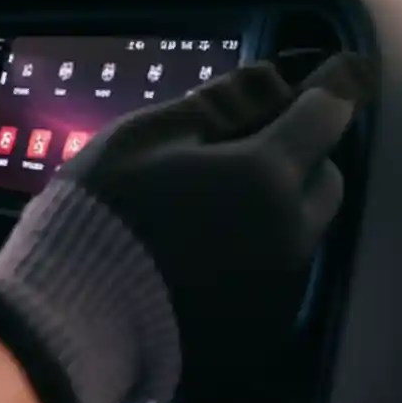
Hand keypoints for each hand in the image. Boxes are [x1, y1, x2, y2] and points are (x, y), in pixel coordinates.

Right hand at [0, 54, 373, 402]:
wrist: (75, 314)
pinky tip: (211, 250)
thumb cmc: (105, 212)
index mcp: (265, 176)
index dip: (322, 91)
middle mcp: (289, 232)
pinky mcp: (264, 321)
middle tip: (252, 148)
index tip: (320, 81)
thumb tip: (264, 81)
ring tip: (221, 204)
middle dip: (301, 156)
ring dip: (281, 205)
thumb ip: (216, 104)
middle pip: (326, 178)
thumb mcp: (146, 136)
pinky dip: (260, 250)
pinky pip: (279, 270)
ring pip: (304, 227)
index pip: (326, 117)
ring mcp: (280, 283)